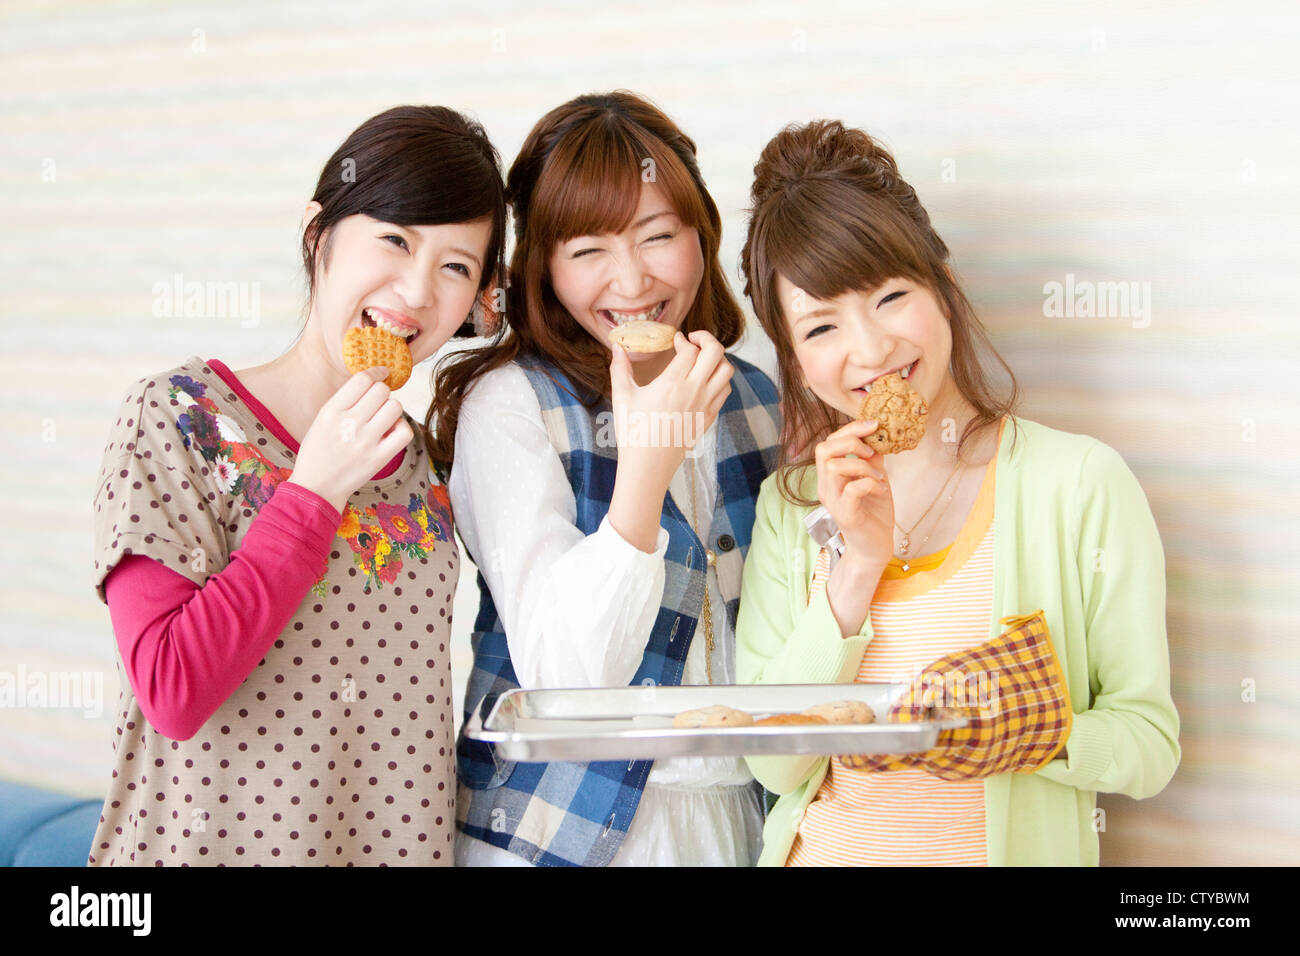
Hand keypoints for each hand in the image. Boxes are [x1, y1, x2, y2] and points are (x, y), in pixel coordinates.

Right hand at [290, 368, 412, 512]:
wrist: (317, 487)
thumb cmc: (318, 452)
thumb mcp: (321, 420)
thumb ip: (344, 401)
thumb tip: (373, 381)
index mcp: (331, 412)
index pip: (362, 379)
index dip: (376, 372)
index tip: (381, 374)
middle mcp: (349, 424)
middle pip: (381, 391)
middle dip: (383, 393)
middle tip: (378, 403)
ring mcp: (365, 442)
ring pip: (395, 407)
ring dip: (392, 409)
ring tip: (383, 418)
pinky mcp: (379, 458)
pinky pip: (404, 432)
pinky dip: (402, 428)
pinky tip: (391, 432)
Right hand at [605, 331, 732, 551]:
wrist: (648, 466)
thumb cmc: (634, 431)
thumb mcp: (623, 397)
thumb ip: (620, 368)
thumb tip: (616, 347)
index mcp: (673, 383)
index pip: (691, 349)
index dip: (684, 339)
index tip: (676, 339)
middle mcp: (694, 391)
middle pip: (716, 353)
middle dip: (707, 339)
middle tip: (694, 340)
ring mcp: (706, 405)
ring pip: (727, 371)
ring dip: (717, 359)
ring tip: (702, 359)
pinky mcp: (709, 418)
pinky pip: (724, 391)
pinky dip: (719, 379)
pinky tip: (705, 380)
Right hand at [815, 418, 894, 570]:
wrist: (876, 547)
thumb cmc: (874, 514)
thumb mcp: (875, 478)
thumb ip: (872, 459)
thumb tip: (878, 436)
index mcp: (830, 476)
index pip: (828, 443)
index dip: (850, 429)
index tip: (874, 425)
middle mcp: (826, 487)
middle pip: (823, 449)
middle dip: (851, 442)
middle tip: (871, 452)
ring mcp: (833, 501)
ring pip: (834, 467)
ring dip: (862, 465)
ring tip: (879, 477)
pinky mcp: (844, 515)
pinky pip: (853, 488)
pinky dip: (871, 484)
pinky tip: (881, 490)